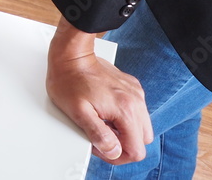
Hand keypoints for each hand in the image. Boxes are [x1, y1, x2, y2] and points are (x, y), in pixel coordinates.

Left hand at [46, 17, 152, 164]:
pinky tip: (106, 110)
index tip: (101, 147)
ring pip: (141, 126)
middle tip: (101, 136)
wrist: (71, 55)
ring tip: (103, 122)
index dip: (118, 156)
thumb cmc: (69, 81)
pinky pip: (136, 110)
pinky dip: (125, 116)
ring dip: (124, 130)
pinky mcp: (131, 86)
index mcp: (125, 109)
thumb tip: (113, 151)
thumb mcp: (78, 112)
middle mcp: (136, 100)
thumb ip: (98, 134)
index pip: (136, 151)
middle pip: (143, 140)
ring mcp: (135, 92)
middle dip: (123, 144)